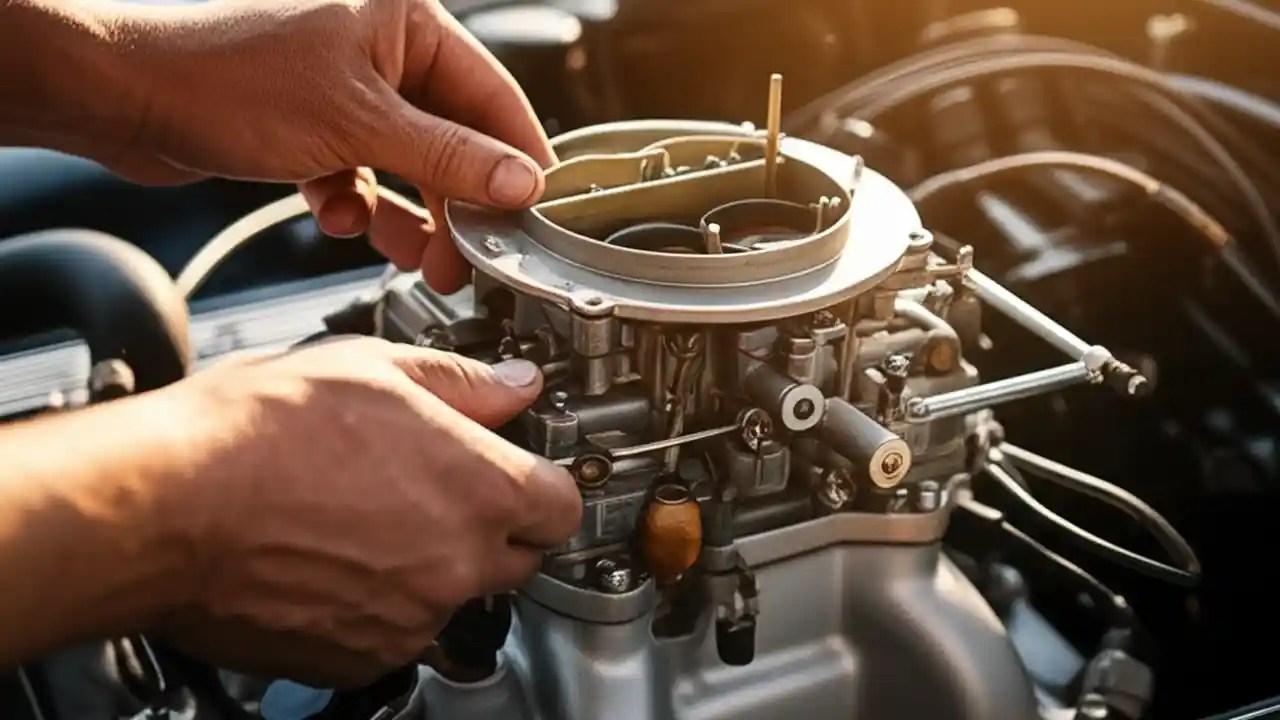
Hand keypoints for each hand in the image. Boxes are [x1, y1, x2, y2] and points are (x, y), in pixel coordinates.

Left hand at [106, 0, 556, 291]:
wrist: (120, 95)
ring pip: (406, 162)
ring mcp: (343, 84)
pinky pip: (361, 170)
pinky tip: (339, 214)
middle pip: (451, 137)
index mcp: (404, 18)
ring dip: (409, 213)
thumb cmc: (223, 77)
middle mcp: (379, 45)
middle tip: (468, 257)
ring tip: (414, 256)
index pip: (492, 95)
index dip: (517, 160)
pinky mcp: (311, 121)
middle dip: (456, 204)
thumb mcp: (359, 125)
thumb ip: (449, 157)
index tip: (535, 215)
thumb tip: (519, 183)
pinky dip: (357, 200)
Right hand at [153, 337, 579, 685]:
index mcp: (479, 489)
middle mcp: (456, 563)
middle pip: (518, 556)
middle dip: (489, 525)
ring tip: (360, 517)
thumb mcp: (373, 369)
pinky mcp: (361, 658)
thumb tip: (512, 387)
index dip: (543, 483)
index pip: (563, 504)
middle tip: (433, 487)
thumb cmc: (254, 434)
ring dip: (429, 565)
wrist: (162, 506)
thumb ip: (464, 384)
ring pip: (454, 595)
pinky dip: (378, 605)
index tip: (521, 472)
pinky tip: (332, 557)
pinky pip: (397, 632)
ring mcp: (411, 618)